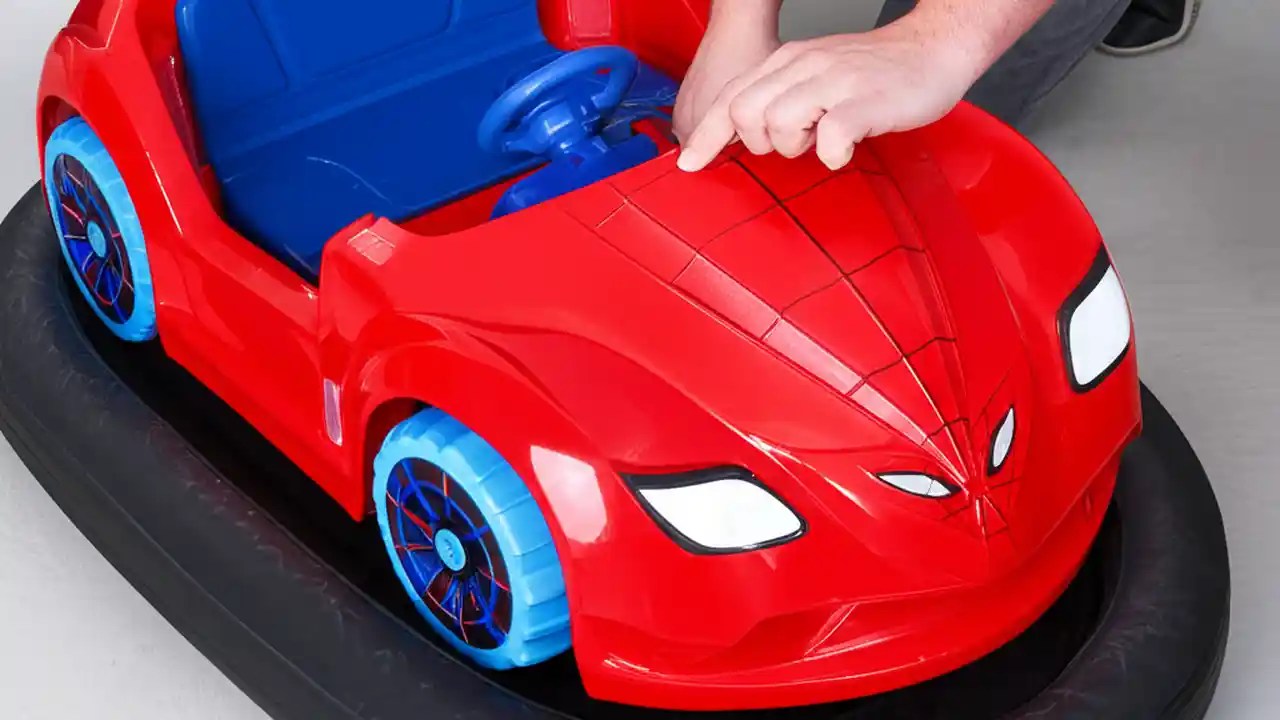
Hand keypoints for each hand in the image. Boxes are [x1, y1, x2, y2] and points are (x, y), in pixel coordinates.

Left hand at [677, 16, 984, 171]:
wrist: (934, 49)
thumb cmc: (876, 74)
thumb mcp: (818, 77)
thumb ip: (782, 98)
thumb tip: (744, 134)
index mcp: (789, 62)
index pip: (731, 97)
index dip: (705, 134)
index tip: (688, 164)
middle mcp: (806, 66)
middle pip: (744, 111)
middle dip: (756, 142)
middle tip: (792, 144)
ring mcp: (835, 82)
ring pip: (778, 123)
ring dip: (794, 146)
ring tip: (822, 141)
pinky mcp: (866, 101)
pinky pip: (830, 135)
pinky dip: (831, 153)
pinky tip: (844, 151)